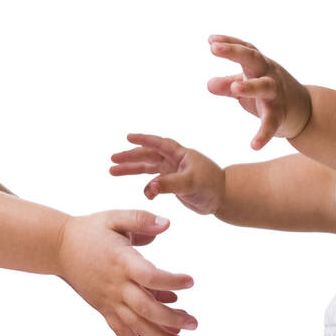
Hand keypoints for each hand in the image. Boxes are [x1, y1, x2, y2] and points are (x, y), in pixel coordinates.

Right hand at [56, 211, 196, 335]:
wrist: (58, 248)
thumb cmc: (89, 230)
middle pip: (146, 308)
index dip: (171, 281)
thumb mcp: (114, 217)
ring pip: (135, 324)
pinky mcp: (103, 307)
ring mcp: (109, 299)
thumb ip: (142, 219)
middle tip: (194, 323)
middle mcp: (116, 284)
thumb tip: (167, 224)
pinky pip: (118, 329)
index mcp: (122, 261)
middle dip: (172, 319)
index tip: (190, 282)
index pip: (149, 276)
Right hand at [110, 133, 225, 215]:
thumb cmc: (211, 186)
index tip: (127, 137)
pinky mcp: (172, 183)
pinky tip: (146, 194)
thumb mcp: (191, 184)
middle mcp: (174, 160)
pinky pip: (154, 182)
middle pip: (148, 155)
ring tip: (112, 171)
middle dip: (130, 156)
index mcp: (180, 154)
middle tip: (113, 159)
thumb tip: (149, 188)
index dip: (143, 140)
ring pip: (147, 167)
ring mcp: (172, 171)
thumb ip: (169, 184)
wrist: (223, 198)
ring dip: (131, 169)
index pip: (158, 143)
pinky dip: (147, 187)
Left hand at [207, 34, 311, 148]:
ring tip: (235, 88)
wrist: (305, 110)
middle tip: (214, 49)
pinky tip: (254, 146)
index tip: (210, 40)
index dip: (228, 43)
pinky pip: (271, 123)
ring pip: (263, 87)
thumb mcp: (247, 86)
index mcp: (259, 66)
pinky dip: (263, 134)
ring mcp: (275, 94)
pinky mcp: (280, 114)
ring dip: (249, 86)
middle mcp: (268, 75)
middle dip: (234, 52)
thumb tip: (208, 84)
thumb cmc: (268, 93)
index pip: (244, 49)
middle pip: (253, 59)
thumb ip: (228, 84)